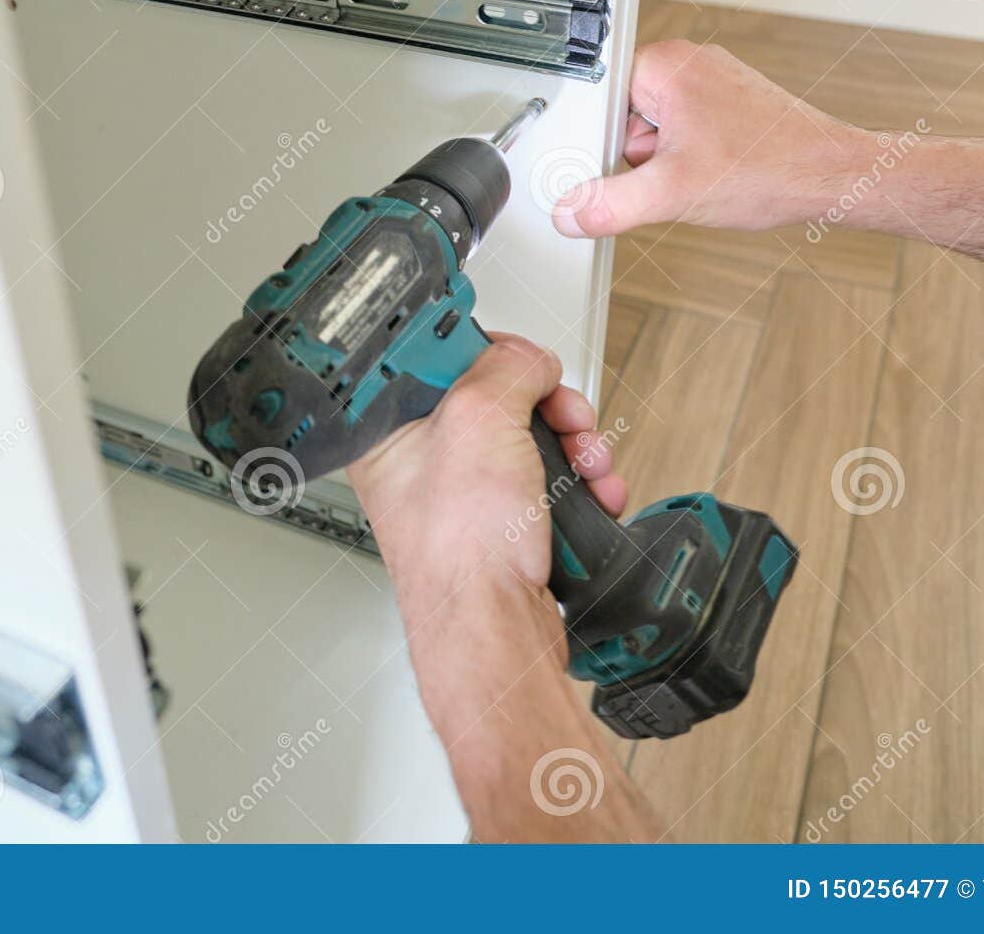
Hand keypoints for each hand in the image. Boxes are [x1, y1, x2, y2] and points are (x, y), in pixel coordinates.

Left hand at [348, 335, 661, 842]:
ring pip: (530, 434)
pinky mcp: (503, 520)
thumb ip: (507, 369)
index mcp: (389, 432)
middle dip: (549, 404)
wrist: (497, 634)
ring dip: (574, 443)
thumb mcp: (480, 422)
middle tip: (565, 418)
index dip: (483, 349)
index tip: (514, 351)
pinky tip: (595, 492)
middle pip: (496, 394)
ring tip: (589, 465)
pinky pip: (547, 476)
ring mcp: (465, 493)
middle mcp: (422, 460)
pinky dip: (579, 479)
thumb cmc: (462, 554)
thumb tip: (529, 362)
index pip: (435, 357)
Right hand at [551, 39, 867, 236]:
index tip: (623, 167)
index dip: (605, 144)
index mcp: (665, 63)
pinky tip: (716, 171)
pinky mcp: (728, 102)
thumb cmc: (770, 168)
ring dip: (668, 162)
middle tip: (675, 173)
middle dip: (642, 156)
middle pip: (625, 118)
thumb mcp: (671, 194)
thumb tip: (569, 213)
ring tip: (703, 173)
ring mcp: (711, 81)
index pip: (599, 101)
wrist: (831, 177)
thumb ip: (610, 204)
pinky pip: (684, 133)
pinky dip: (691, 158)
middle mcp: (688, 63)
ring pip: (655, 131)